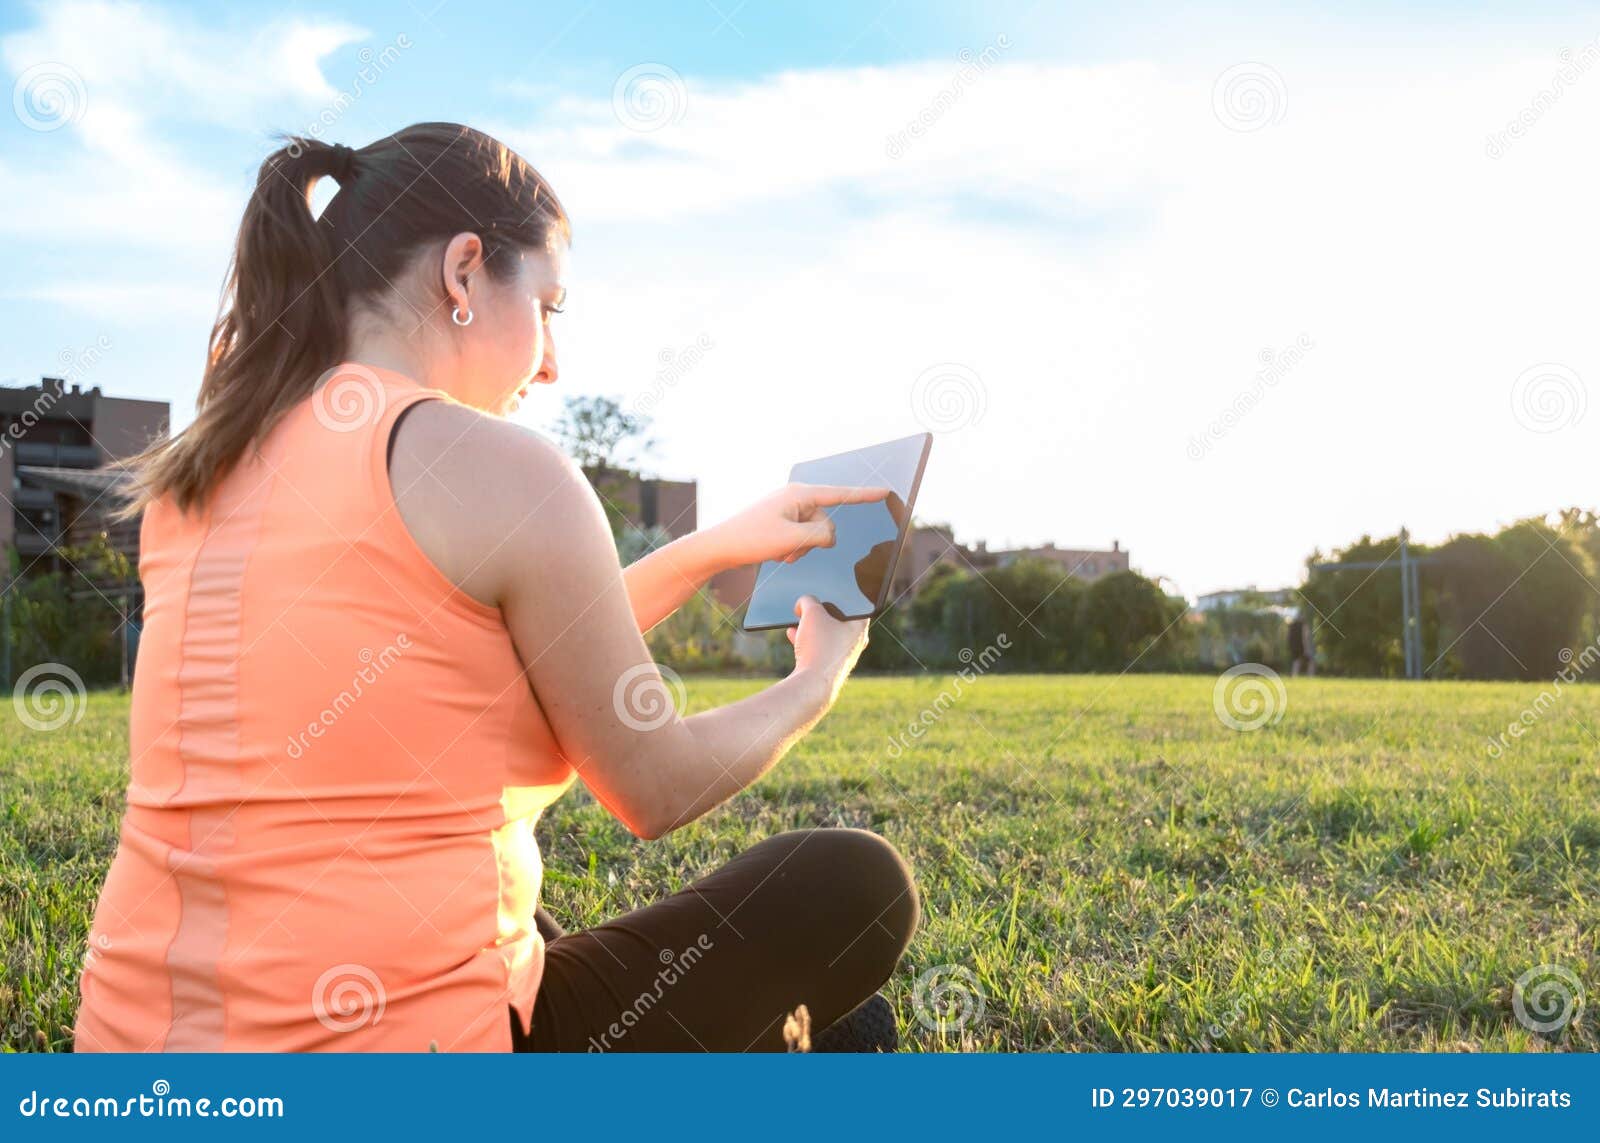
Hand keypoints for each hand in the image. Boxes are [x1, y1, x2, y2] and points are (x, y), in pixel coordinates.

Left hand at [706, 482, 890, 568]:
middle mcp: (796, 498)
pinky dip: (792, 550)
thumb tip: (831, 537)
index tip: (885, 492)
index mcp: (800, 494)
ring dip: (801, 549)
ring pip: (815, 535)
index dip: (865, 495)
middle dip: (812, 541)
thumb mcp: (792, 539)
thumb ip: (821, 536)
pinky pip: (802, 539)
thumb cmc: (751, 539)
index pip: (840, 494)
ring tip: (778, 550)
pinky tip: (774, 552)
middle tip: (786, 547)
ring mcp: (790, 510)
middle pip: (826, 523)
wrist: (721, 546)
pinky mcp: (784, 523)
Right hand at [787, 595, 868, 704]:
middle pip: (837, 620)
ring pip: (826, 635)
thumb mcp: (812, 613)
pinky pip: (818, 648)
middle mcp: (855, 643)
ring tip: (796, 618)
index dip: (839, 595)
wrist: (813, 684)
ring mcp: (842, 657)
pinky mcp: (828, 668)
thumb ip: (808, 600)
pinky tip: (792, 634)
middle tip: (808, 605)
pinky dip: (807, 640)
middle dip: (820, 612)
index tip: (826, 592)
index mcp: (860, 627)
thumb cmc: (820, 646)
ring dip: (810, 626)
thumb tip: (803, 603)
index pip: (854, 604)